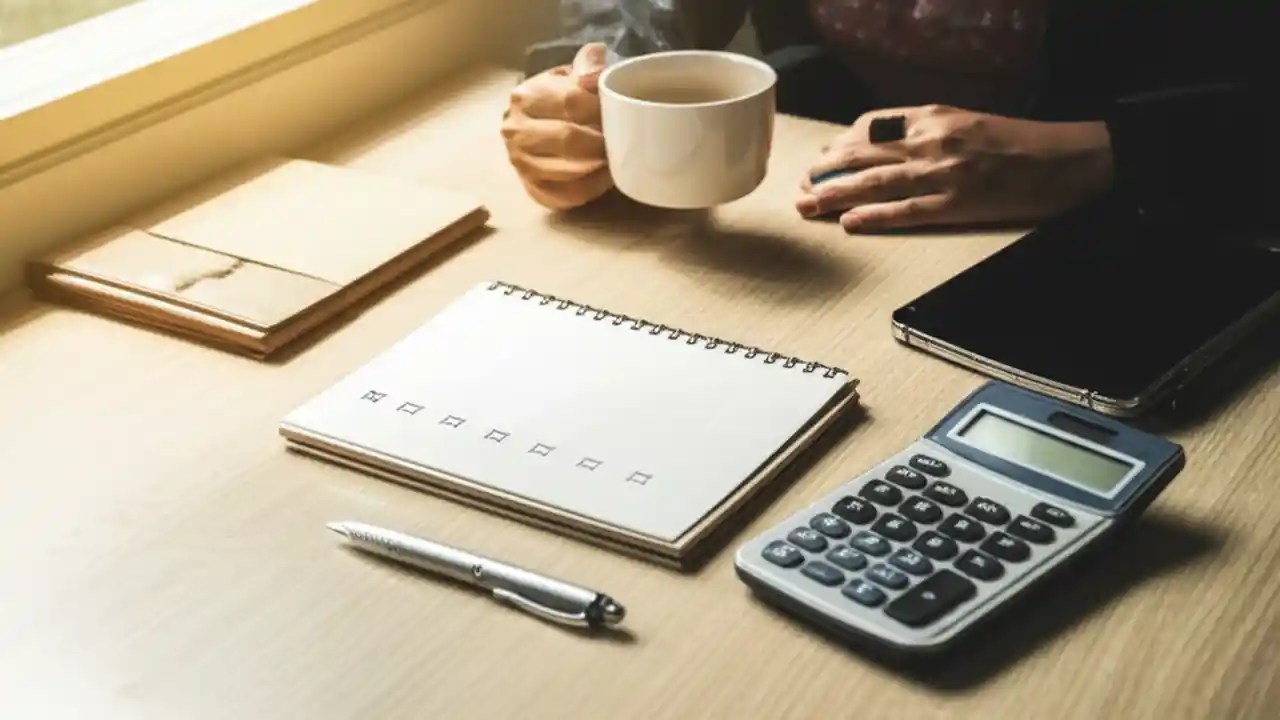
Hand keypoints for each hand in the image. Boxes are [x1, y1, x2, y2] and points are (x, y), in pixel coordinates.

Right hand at [502, 43, 611, 209]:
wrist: (542, 123)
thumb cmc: (565, 96)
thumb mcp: (574, 72)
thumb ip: (589, 63)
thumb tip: (594, 75)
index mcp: (525, 96)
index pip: (570, 101)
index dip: (601, 107)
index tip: (619, 110)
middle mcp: (515, 130)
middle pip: (568, 139)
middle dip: (601, 140)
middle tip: (621, 138)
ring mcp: (520, 163)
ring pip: (567, 171)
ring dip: (599, 165)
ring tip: (616, 155)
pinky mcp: (533, 189)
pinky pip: (568, 195)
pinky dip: (593, 187)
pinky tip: (606, 175)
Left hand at [796, 105, 1113, 231]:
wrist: (1064, 161)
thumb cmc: (1017, 143)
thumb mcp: (966, 122)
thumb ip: (925, 130)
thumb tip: (883, 145)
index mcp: (934, 117)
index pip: (870, 127)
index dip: (839, 145)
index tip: (822, 159)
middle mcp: (932, 141)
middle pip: (862, 156)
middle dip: (825, 172)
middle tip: (800, 187)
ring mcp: (942, 174)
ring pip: (874, 184)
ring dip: (834, 196)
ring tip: (808, 205)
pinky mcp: (956, 204)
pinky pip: (905, 212)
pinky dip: (873, 217)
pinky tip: (848, 223)